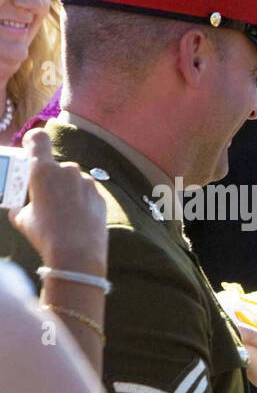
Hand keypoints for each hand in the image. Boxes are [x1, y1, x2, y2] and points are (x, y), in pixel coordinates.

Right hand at [11, 128, 106, 274]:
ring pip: (74, 180)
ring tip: (63, 212)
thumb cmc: (44, 234)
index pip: (39, 138)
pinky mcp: (100, 197)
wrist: (77, 254)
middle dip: (51, 177)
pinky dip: (81, 201)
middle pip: (57, 165)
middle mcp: (68, 171)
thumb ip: (20, 203)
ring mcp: (87, 183)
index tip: (32, 150)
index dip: (34, 141)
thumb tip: (19, 204)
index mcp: (43, 170)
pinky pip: (87, 193)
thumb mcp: (21, 217)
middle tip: (46, 197)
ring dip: (68, 189)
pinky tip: (77, 218)